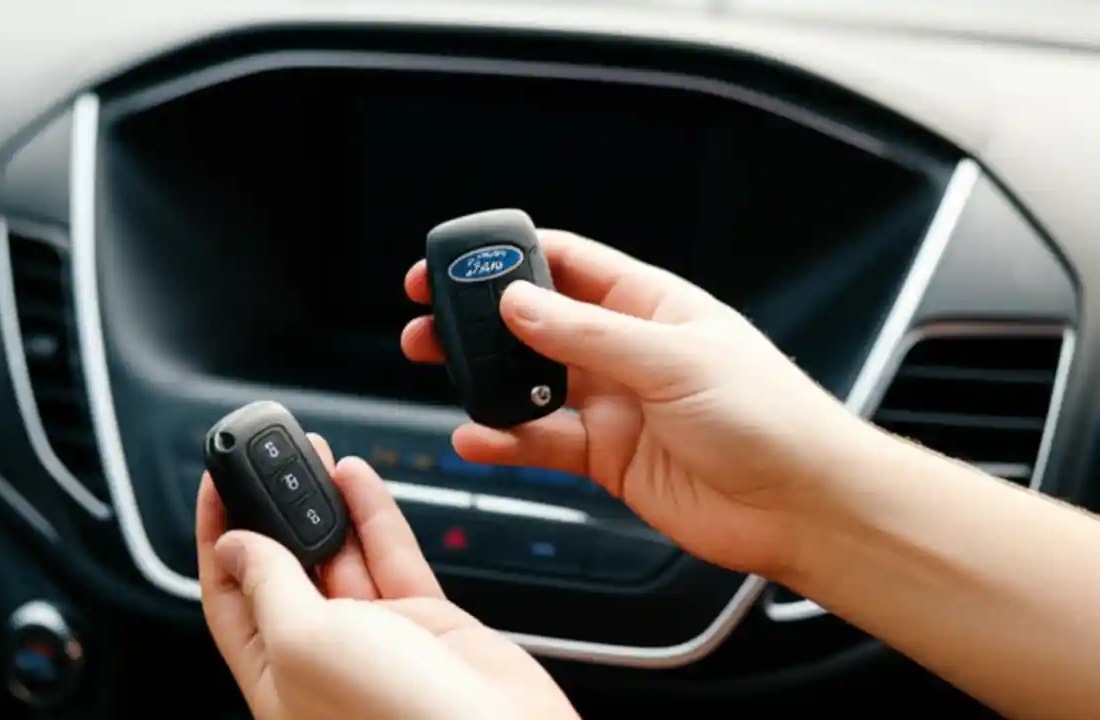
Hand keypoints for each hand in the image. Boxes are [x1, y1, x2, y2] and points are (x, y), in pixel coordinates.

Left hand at [197, 434, 579, 719]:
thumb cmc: (396, 719)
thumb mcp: (304, 643)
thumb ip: (269, 587)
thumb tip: (238, 546)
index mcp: (276, 678)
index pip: (230, 595)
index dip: (219, 536)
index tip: (217, 481)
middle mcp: (323, 659)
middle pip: (287, 568)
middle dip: (278, 509)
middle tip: (271, 458)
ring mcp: (377, 639)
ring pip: (343, 555)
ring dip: (328, 503)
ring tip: (316, 455)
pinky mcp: (426, 623)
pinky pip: (391, 557)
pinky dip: (375, 516)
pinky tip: (358, 480)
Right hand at [401, 230, 875, 578]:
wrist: (801, 506)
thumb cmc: (770, 417)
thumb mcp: (672, 359)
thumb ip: (588, 334)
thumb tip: (519, 303)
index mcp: (651, 304)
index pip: (568, 264)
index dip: (510, 258)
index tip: (459, 262)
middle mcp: (627, 350)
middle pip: (537, 322)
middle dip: (481, 319)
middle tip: (429, 317)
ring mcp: (615, 403)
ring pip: (531, 382)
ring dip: (485, 377)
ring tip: (441, 370)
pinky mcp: (607, 456)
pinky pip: (542, 441)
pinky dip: (506, 438)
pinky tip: (478, 436)